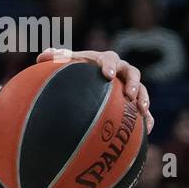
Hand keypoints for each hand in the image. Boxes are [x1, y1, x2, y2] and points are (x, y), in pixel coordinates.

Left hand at [37, 48, 153, 133]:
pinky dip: (147, 118)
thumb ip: (56, 59)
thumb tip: (42, 57)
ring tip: (142, 109)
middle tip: (129, 94)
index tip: (107, 76)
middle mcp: (121, 71)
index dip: (109, 66)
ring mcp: (129, 85)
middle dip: (132, 83)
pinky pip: (144, 109)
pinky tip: (147, 130)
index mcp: (104, 60)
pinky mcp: (134, 101)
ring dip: (143, 98)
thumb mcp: (66, 64)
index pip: (109, 59)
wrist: (87, 82)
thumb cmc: (75, 70)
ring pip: (142, 89)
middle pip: (132, 73)